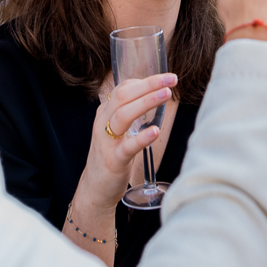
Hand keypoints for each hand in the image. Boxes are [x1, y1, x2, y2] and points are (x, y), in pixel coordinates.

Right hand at [75, 73, 175, 211]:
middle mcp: (103, 123)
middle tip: (172, 79)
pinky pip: (127, 146)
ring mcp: (107, 141)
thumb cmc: (110, 157)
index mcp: (105, 113)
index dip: (145, 81)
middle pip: (123, 95)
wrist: (94, 189)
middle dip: (149, 84)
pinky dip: (142, 138)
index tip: (166, 77)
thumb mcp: (115, 130)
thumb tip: (152, 95)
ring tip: (166, 94)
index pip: (123, 89)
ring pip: (123, 115)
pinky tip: (156, 131)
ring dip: (146, 102)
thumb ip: (128, 113)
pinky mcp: (113, 160)